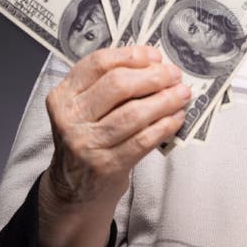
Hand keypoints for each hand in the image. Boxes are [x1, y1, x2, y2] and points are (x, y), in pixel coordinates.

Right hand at [39, 45, 190, 246]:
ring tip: (182, 94)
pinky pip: (142, 140)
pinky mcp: (106, 165)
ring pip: (134, 113)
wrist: (75, 190)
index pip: (98, 64)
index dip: (132, 56)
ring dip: (165, 101)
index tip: (156, 57)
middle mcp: (70, 117)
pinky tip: (176, 118)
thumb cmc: (89, 138)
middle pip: (118, 85)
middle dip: (153, 77)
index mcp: (63, 95)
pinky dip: (164, 126)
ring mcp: (86, 143)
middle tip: (174, 75)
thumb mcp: (86, 108)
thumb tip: (155, 63)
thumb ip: (110, 85)